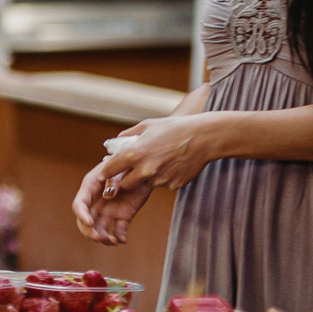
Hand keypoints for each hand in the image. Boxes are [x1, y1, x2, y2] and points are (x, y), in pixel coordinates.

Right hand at [73, 157, 156, 244]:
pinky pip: (118, 231)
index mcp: (91, 188)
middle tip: (100, 238)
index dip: (82, 215)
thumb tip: (108, 194)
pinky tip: (122, 239)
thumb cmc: (128, 162)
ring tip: (113, 241)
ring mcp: (109, 211)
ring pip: (100, 230)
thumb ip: (113, 179)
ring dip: (104, 238)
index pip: (80, 204)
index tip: (90, 224)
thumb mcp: (120, 166)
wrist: (146, 166)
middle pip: (86, 221)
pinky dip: (119, 237)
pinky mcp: (122, 217)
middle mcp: (97, 202)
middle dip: (90, 232)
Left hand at [91, 111, 223, 196]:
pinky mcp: (172, 186)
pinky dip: (164, 178)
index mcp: (135, 153)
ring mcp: (159, 180)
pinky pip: (163, 185)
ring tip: (161, 160)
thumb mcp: (148, 125)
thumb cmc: (175, 128)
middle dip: (127, 178)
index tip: (110, 169)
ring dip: (148, 177)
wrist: (203, 137)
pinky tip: (173, 164)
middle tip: (135, 168)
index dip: (109, 170)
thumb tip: (115, 143)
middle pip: (125, 185)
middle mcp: (145, 170)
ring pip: (145, 184)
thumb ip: (128, 135)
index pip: (109, 170)